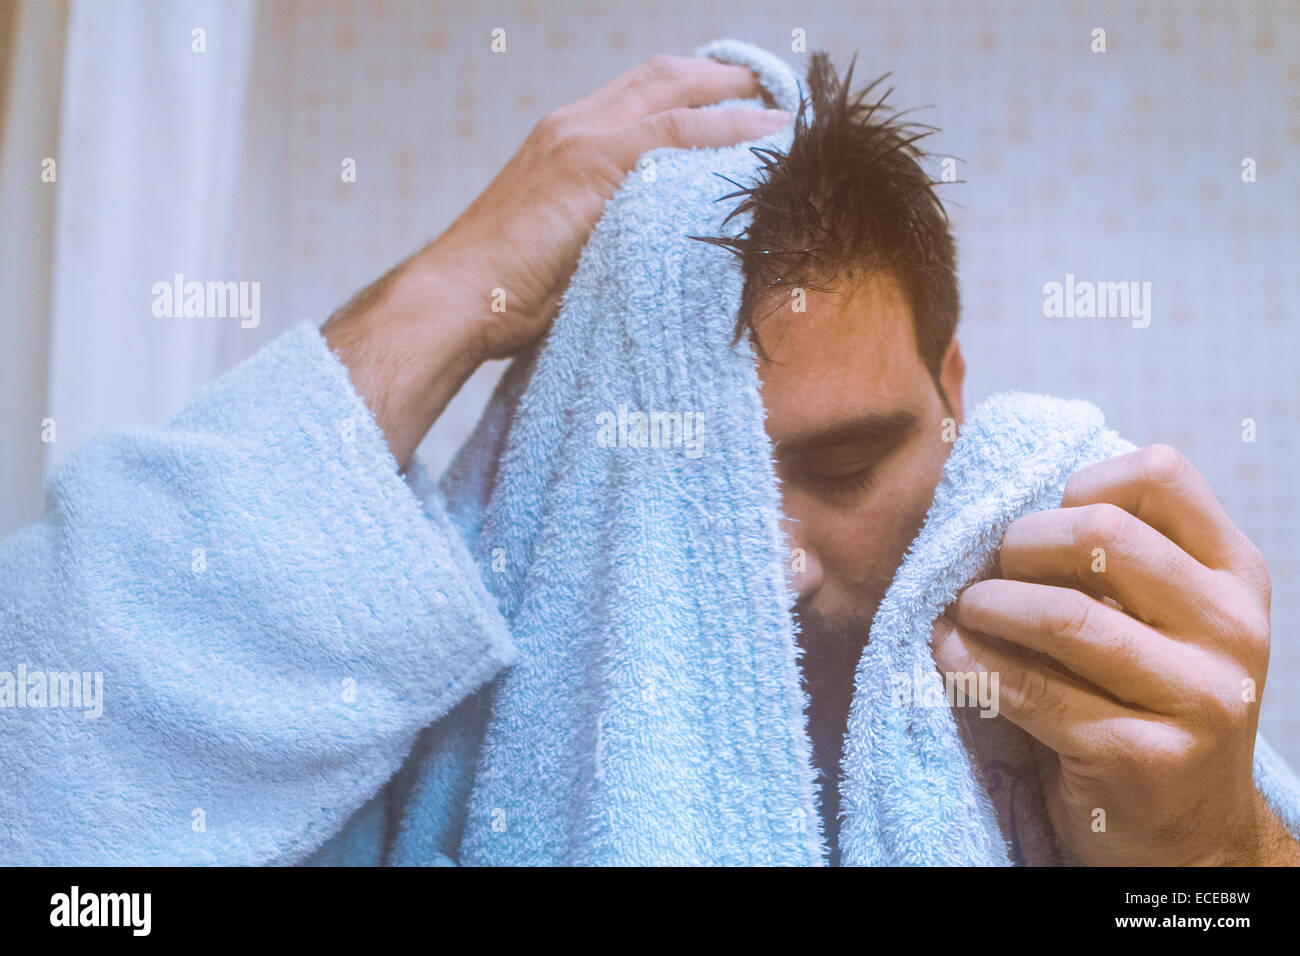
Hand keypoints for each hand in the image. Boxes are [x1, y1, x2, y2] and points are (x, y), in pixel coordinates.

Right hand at [325, 54, 789, 467]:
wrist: (457, 298)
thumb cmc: (504, 292)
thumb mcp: (566, 247)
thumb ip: (607, 228)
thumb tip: (656, 246)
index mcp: (563, 139)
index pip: (640, 94)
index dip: (693, 89)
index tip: (736, 99)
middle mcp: (573, 125)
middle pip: (662, 77)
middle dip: (722, 76)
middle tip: (773, 88)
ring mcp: (580, 140)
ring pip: (673, 93)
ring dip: (736, 93)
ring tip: (786, 105)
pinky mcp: (590, 166)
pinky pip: (674, 132)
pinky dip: (726, 128)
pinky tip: (768, 132)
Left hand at [931, 443, 1299, 864]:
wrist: (1187, 832)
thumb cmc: (1147, 702)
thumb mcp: (1162, 620)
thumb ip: (1111, 562)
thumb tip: (994, 509)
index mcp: (1234, 575)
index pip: (1161, 474)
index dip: (1081, 486)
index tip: (1044, 523)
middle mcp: (1230, 628)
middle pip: (1101, 534)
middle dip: (1019, 545)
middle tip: (989, 575)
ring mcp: (1198, 696)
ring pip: (1063, 615)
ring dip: (987, 607)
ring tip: (964, 614)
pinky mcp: (1144, 755)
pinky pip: (1032, 691)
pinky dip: (972, 666)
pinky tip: (951, 656)